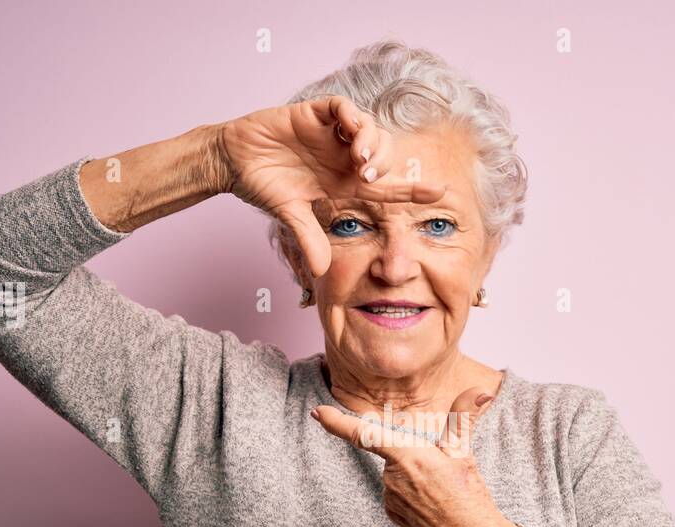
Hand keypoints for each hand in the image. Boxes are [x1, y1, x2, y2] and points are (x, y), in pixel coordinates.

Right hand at [217, 95, 448, 277]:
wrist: (233, 161)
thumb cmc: (263, 185)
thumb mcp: (290, 216)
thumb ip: (308, 238)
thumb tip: (320, 271)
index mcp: (343, 183)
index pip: (386, 187)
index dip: (412, 189)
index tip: (440, 193)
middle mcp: (343, 157)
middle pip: (384, 156)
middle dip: (386, 165)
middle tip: (369, 177)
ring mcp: (331, 134)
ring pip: (370, 129)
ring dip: (372, 143)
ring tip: (359, 159)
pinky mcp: (314, 113)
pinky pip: (343, 108)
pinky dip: (352, 117)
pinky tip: (349, 131)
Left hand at [311, 387, 516, 526]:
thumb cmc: (470, 495)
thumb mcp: (465, 452)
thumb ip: (463, 416)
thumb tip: (481, 391)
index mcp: (408, 455)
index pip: (364, 435)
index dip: (337, 423)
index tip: (318, 413)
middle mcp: (393, 477)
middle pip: (393, 453)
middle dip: (412, 455)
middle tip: (442, 472)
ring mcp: (391, 498)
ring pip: (395, 474)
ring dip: (413, 476)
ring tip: (441, 491)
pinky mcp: (393, 514)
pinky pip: (396, 494)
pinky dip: (411, 493)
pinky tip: (431, 503)